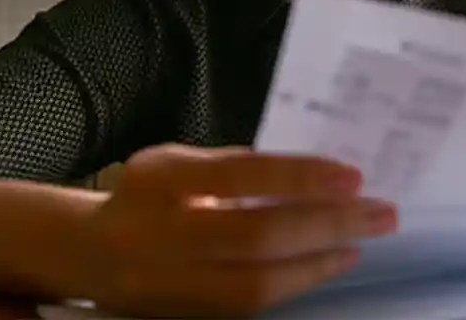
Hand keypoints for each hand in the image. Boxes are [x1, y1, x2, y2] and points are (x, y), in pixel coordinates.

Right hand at [76, 144, 396, 316]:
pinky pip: (249, 305)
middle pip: (255, 237)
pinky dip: (294, 283)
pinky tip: (326, 263)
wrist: (86, 252)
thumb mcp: (177, 161)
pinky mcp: (184, 316)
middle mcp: (160, 234)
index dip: (298, 178)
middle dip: (326, 225)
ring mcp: (169, 284)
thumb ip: (233, 165)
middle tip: (379, 213)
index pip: (238, 177)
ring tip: (359, 242)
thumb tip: (311, 174)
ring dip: (318, 263)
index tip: (352, 176)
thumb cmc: (147, 194)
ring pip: (255, 285)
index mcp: (160, 180)